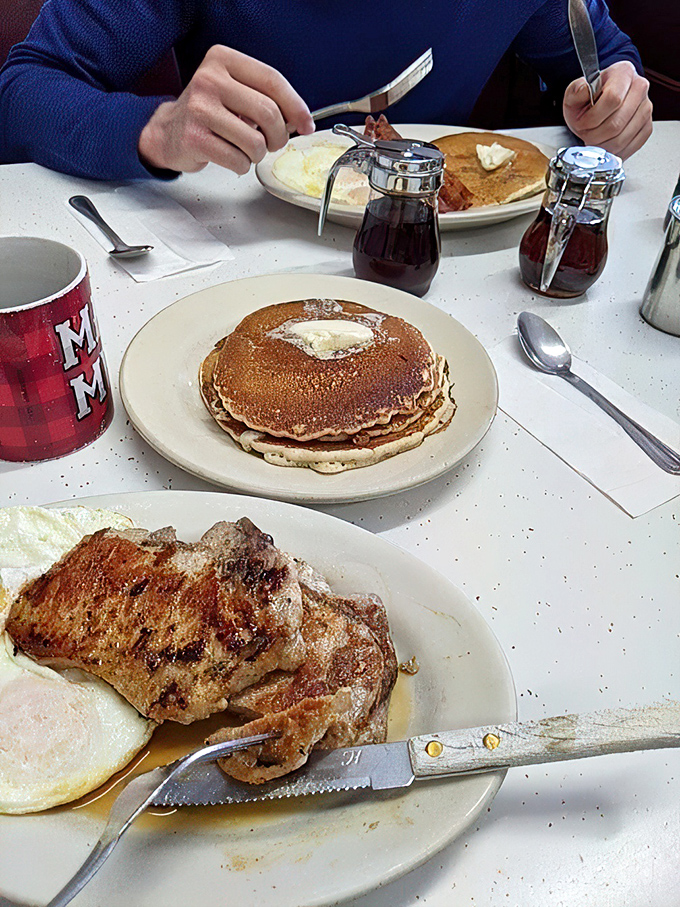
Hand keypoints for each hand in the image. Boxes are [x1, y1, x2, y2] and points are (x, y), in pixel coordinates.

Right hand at [138, 45, 314, 173]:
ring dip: (258, 154)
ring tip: (244, 148)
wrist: (169, 132)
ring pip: (255, 142)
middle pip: (269, 113)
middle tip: (271, 143)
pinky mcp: (194, 138)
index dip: (296, 107)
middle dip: (278, 136)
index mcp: (223, 60)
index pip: (272, 80)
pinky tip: (229, 157)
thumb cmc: (209, 114)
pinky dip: (241, 165)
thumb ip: (267, 98)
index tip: (307, 125)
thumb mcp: (236, 93)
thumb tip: (302, 121)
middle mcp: (209, 79)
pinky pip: (238, 160)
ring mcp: (199, 108)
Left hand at [563, 61, 652, 159]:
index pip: (613, 99)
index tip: (582, 123)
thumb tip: (583, 89)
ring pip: (623, 138)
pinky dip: (614, 151)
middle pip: (617, 123)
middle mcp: (639, 88)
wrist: (599, 107)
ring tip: (594, 139)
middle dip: (595, 135)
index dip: (593, 118)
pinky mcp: (647, 127)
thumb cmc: (588, 100)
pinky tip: (605, 145)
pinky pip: (631, 146)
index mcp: (623, 73)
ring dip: (603, 145)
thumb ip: (575, 91)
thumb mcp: (574, 93)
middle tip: (586, 134)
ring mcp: (646, 108)